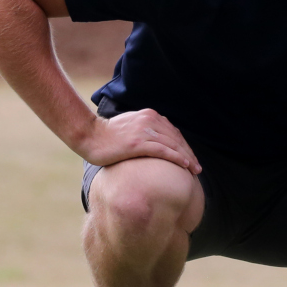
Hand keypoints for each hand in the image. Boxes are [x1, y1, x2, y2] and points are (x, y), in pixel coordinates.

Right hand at [79, 108, 201, 174]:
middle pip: (176, 138)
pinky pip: (163, 151)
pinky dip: (177, 158)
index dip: (184, 146)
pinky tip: (185, 166)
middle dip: (189, 153)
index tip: (191, 158)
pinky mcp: (138, 143)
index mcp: (148, 115)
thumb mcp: (130, 126)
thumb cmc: (107, 135)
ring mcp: (144, 131)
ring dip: (187, 158)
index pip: (173, 132)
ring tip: (195, 170)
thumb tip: (155, 142)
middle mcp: (149, 120)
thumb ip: (144, 130)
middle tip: (198, 168)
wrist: (89, 135)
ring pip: (173, 144)